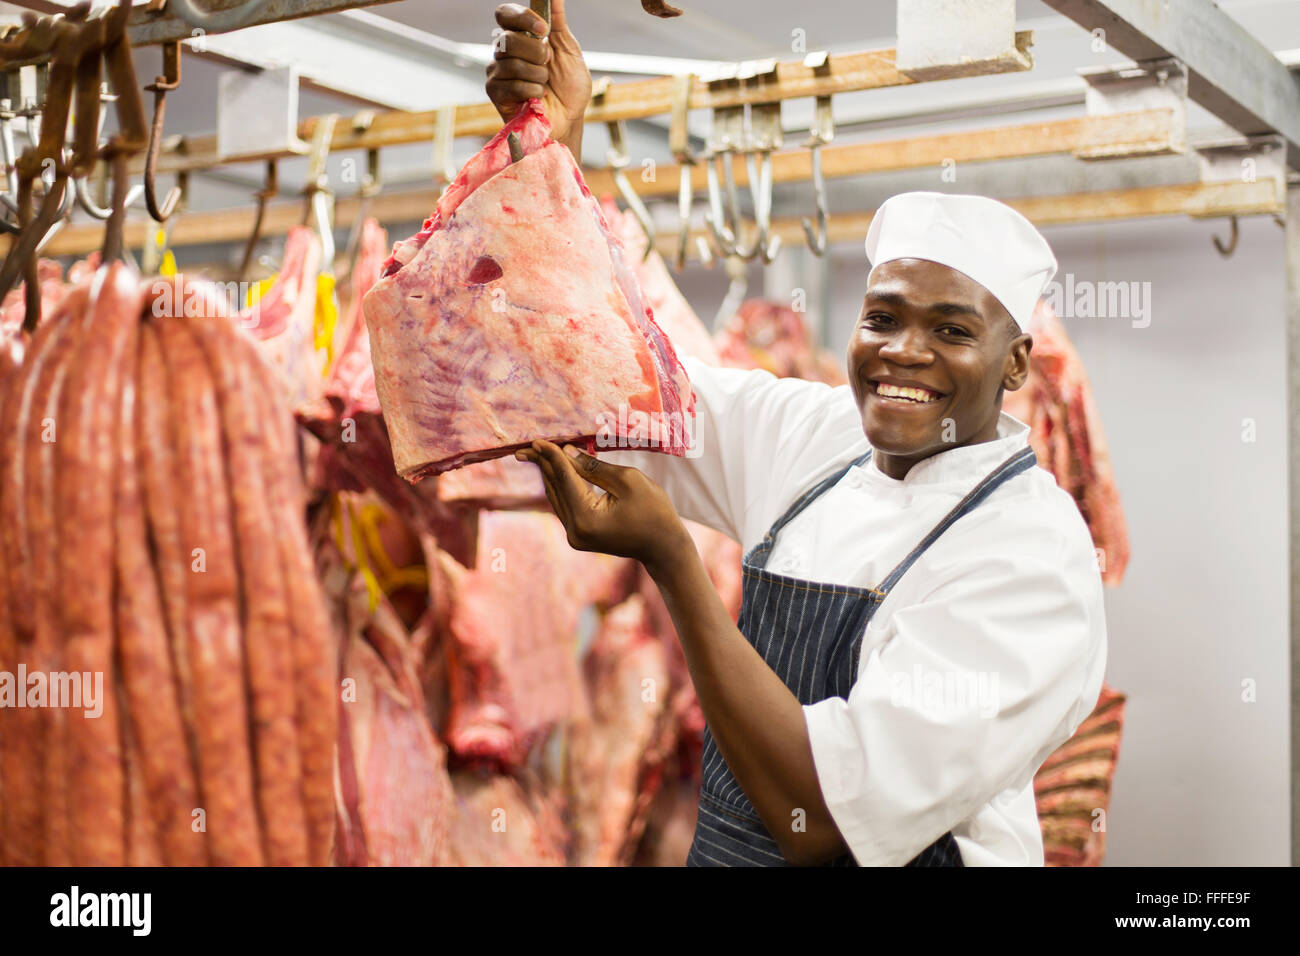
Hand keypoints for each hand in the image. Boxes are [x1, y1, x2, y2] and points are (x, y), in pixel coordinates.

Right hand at [486, 1, 590, 156]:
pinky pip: (512, 84)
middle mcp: (505, 51)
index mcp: (520, 35)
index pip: (505, 14)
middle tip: (548, 66)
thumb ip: (557, 21)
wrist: (570, 118)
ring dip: (537, 76)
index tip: (544, 30)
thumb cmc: (569, 87)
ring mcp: (498, 71)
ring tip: (545, 85)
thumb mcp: (568, 49)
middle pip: (508, 38)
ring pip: (512, 63)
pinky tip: (538, 97)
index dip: (522, 18)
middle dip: (537, 53)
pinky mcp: (495, 92)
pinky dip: (532, 91)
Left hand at [516, 440, 691, 575]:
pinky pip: (565, 505)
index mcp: (586, 518)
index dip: (551, 456)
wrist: (664, 547)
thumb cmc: (654, 511)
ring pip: (557, 497)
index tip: (537, 439)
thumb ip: (593, 466)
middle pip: (555, 488)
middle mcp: (575, 531)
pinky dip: (562, 486)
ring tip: (537, 454)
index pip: (564, 479)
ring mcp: (575, 536)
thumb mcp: (628, 480)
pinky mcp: (579, 536)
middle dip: (543, 464)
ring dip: (550, 474)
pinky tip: (557, 470)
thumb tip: (567, 453)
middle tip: (528, 445)